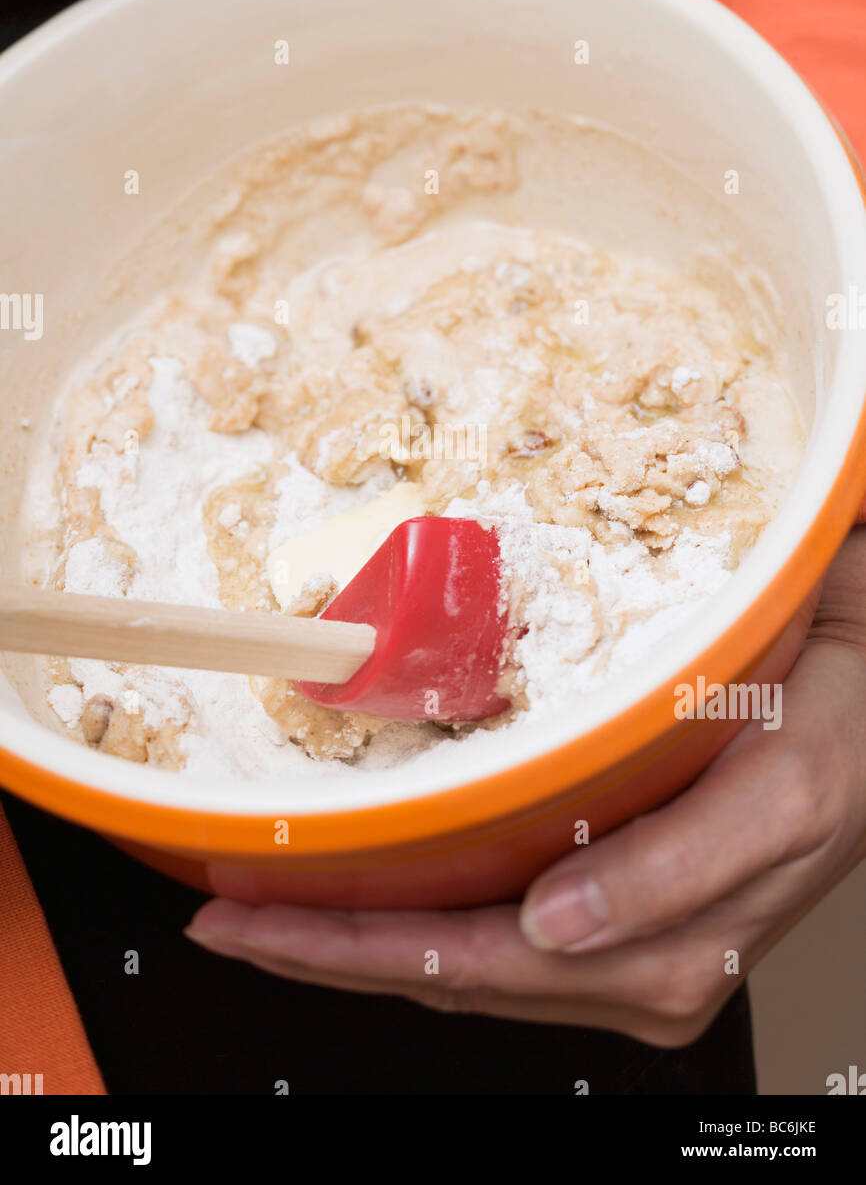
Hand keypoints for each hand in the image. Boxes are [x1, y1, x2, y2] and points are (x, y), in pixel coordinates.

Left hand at [186, 530, 865, 1044]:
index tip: (250, 926)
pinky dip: (411, 909)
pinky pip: (487, 921)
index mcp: (661, 958)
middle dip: (327, 954)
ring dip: (358, 936)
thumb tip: (551, 932)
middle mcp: (629, 961)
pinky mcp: (612, 895)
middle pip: (445, 976)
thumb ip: (670, 878)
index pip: (468, 971)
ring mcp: (616, 935)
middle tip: (225, 921)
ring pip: (457, 958)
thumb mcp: (783, 797)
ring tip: (268, 909)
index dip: (346, 953)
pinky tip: (367, 887)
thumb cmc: (841, 730)